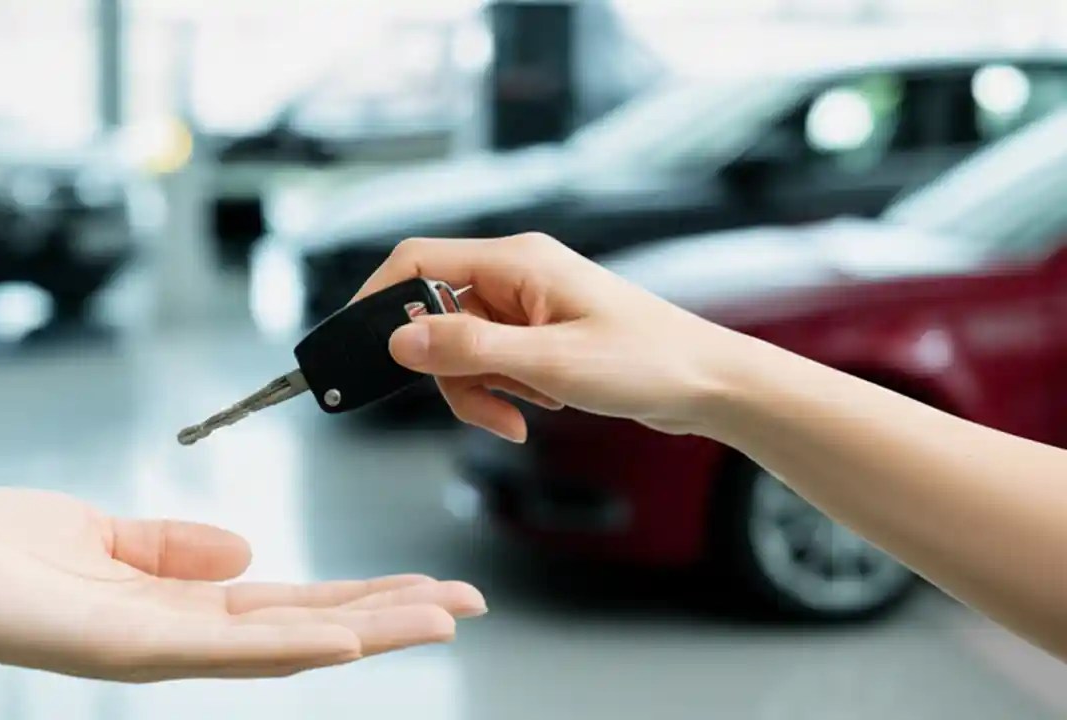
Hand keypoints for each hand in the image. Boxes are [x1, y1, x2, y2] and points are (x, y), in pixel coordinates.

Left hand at [0, 488, 482, 682]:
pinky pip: (223, 648)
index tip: (425, 583)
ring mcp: (163, 648)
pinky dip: (291, 646)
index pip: (292, 603)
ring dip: (367, 633)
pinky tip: (345, 638)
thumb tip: (245, 549)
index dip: (363, 596)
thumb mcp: (105, 531)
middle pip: (308, 628)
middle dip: (390, 617)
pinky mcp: (131, 648)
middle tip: (465, 606)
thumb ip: (173, 543)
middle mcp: (184, 636)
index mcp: (182, 604)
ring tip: (437, 618)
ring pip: (285, 644)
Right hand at [353, 233, 740, 440]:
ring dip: (478, 388)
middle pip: (435, 315)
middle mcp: (517, 276)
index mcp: (516, 262)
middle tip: (481, 404)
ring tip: (521, 413)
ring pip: (462, 347)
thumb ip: (470, 349)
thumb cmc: (649, 361)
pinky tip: (541, 407)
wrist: (708, 384)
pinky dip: (503, 391)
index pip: (417, 261)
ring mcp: (529, 306)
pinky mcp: (541, 335)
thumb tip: (400, 340)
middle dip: (447, 369)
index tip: (359, 343)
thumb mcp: (550, 363)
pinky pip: (493, 362)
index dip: (378, 299)